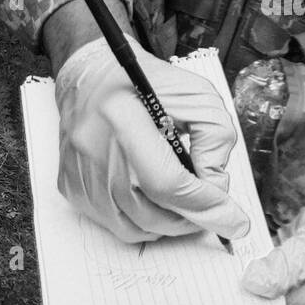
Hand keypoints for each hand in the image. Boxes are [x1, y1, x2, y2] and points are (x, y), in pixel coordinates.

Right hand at [55, 35, 249, 242]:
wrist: (92, 77)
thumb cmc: (144, 84)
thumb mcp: (196, 96)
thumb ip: (215, 138)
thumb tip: (215, 186)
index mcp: (122, 118)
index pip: (167, 182)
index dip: (204, 206)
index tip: (233, 220)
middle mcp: (93, 149)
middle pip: (151, 212)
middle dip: (190, 218)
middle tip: (209, 208)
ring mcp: (79, 171)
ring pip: (133, 226)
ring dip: (167, 223)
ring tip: (182, 204)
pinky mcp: (70, 185)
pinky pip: (111, 223)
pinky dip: (140, 221)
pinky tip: (152, 200)